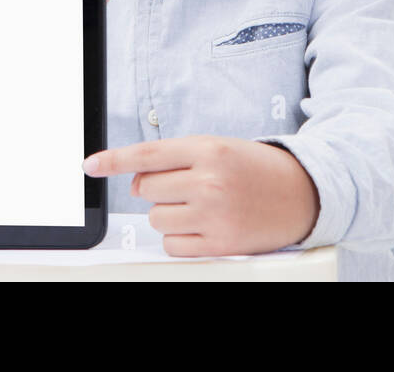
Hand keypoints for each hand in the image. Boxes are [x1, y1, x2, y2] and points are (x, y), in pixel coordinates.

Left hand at [84, 135, 319, 255]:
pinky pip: (171, 246)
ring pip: (156, 219)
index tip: (90, 165)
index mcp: (209, 149)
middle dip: (157, 189)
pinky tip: (202, 227)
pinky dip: (179, 239)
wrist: (303, 193)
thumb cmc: (257, 169)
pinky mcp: (219, 244)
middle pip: (146, 189)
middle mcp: (209, 180)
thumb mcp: (220, 148)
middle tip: (185, 186)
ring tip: (200, 206)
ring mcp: (213, 214)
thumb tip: (136, 179)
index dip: (113, 160)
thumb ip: (178, 158)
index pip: (148, 154)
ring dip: (169, 214)